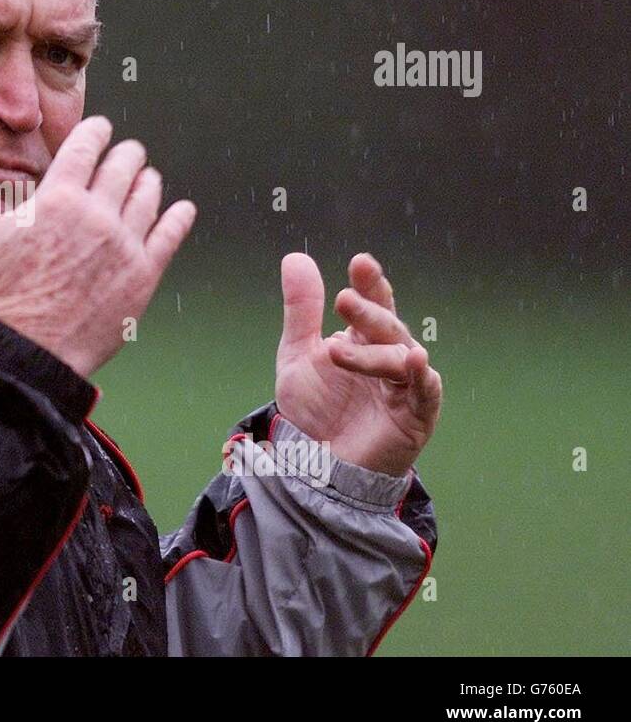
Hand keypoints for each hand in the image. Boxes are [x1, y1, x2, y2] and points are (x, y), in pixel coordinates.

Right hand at [0, 116, 196, 377]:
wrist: (23, 352)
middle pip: (123, 166)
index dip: (96, 131)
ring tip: (147, 177)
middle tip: (126, 152)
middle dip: (125, 153)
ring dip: (148, 180)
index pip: (86, 146)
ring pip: (148, 196)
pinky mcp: (142, 276)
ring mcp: (124, 245)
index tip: (100, 128)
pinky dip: (178, 218)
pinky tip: (182, 210)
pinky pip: (169, 236)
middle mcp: (97, 214)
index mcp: (57, 197)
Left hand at [274, 252, 441, 476]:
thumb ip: (301, 311)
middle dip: (368, 312)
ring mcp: (406, 385)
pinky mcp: (416, 416)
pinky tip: (415, 358)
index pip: (374, 303)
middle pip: (387, 326)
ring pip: (398, 356)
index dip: (370, 284)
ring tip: (336, 348)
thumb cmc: (315, 409)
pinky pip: (425, 391)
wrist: (316, 464)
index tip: (361, 263)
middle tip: (344, 300)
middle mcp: (390, 357)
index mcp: (365, 339)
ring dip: (370, 351)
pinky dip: (421, 375)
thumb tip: (296, 257)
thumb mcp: (299, 355)